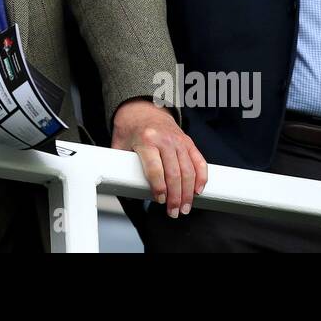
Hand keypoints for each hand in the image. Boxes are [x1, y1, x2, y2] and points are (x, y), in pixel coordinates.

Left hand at [112, 98, 207, 217]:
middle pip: (174, 173)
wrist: (143, 109)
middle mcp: (164, 140)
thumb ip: (119, 164)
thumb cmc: (130, 129)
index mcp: (146, 140)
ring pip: (188, 170)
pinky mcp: (188, 142)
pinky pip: (199, 161)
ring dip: (188, 193)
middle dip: (175, 196)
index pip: (155, 168)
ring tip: (184, 208)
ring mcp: (178, 141)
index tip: (160, 200)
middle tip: (173, 212)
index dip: (158, 187)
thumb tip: (121, 187)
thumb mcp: (119, 144)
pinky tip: (198, 191)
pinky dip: (201, 178)